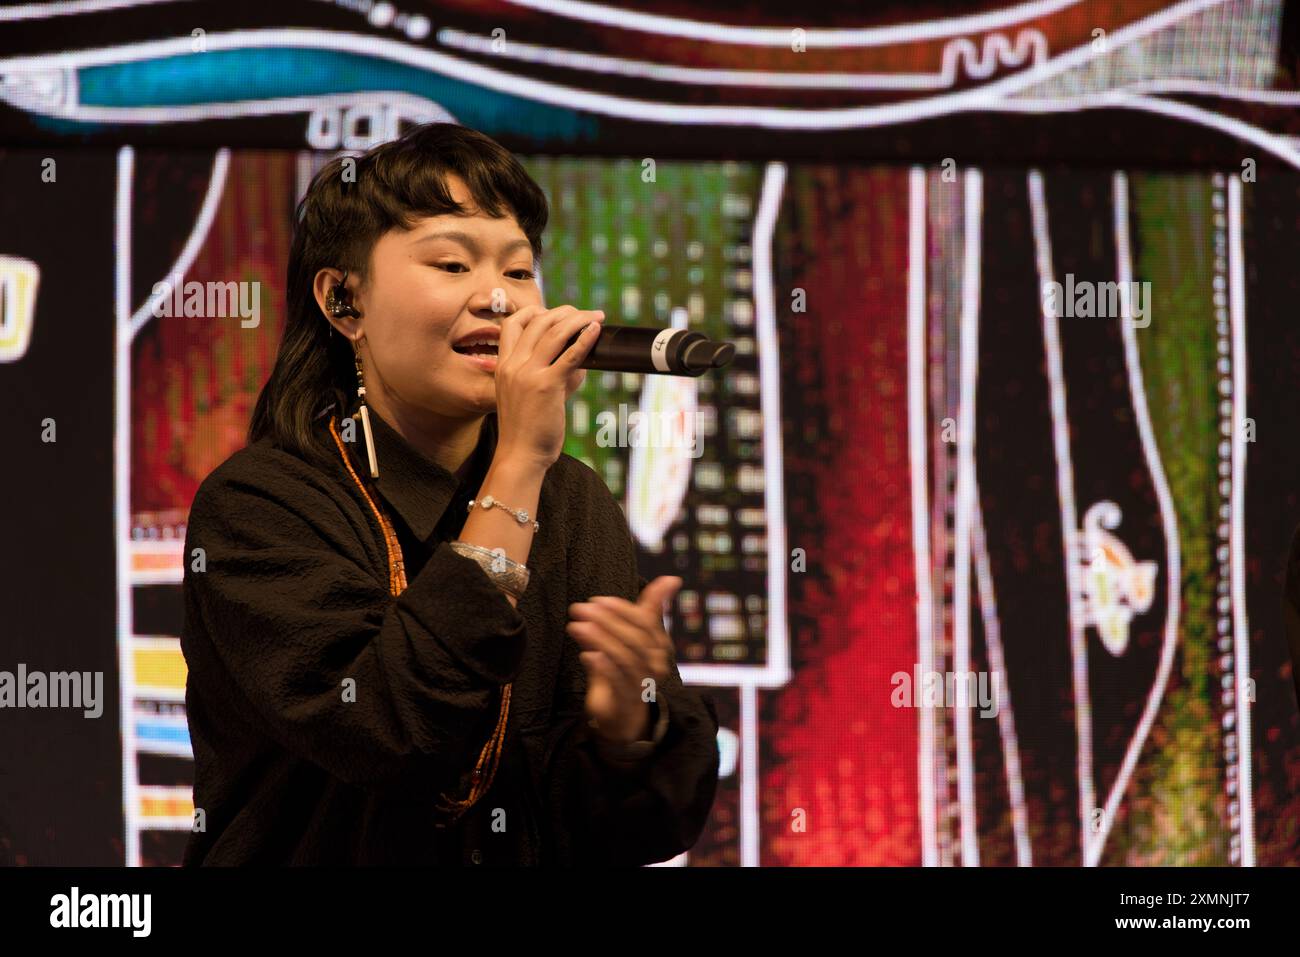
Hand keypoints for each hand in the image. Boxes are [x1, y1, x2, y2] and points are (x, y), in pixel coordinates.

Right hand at [494, 304, 604, 470]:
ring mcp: (528, 374)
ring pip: (554, 332)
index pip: (512, 324)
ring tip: (595, 317)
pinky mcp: (546, 385)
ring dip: (578, 319)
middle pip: (537, 322)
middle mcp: (512, 365)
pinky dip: (585, 338)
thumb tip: (579, 364)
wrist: (520, 456)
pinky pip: (569, 355)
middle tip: (584, 313)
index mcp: (503, 366)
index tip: (554, 313)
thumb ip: (551, 375)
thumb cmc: (526, 430)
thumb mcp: (529, 397)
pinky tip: (596, 331)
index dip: (534, 312)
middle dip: (564, 312)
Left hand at [567, 576, 681, 743]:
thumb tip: (672, 578)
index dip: (622, 609)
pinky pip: (617, 681)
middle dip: (607, 620)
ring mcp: (641, 683)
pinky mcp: (625, 700)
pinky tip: (586, 655)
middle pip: (635, 639)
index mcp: (659, 646)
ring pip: (626, 658)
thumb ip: (650, 608)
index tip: (597, 600)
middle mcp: (655, 664)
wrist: (625, 716)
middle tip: (580, 609)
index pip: (645, 622)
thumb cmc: (629, 669)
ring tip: (577, 626)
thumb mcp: (636, 636)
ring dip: (601, 639)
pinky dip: (602, 666)